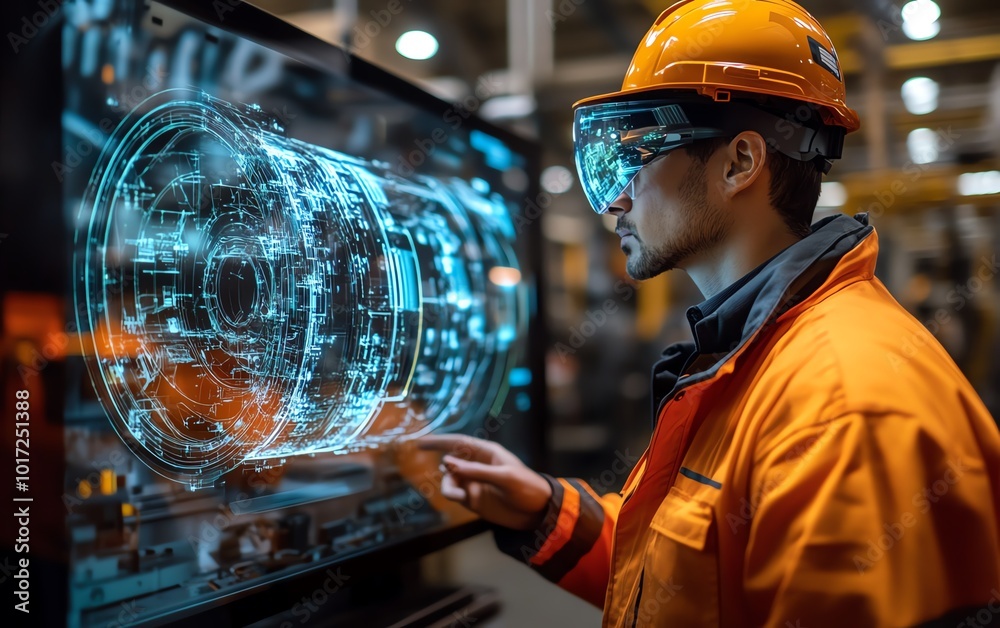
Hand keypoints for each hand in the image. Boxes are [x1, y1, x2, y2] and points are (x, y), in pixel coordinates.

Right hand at [418, 435, 552, 530]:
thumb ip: (475, 471)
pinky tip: (463, 499)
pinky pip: (455, 494)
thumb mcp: (504, 477)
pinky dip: (453, 495)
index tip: (420, 441)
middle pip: (450, 462)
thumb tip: (445, 462)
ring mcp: (474, 482)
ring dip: (449, 486)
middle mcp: (477, 465)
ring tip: (458, 496)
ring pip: (450, 480)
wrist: (538, 513)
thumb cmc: (527, 488)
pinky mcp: (473, 499)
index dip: (439, 441)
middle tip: (450, 483)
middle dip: (444, 469)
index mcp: (487, 453)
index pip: (458, 442)